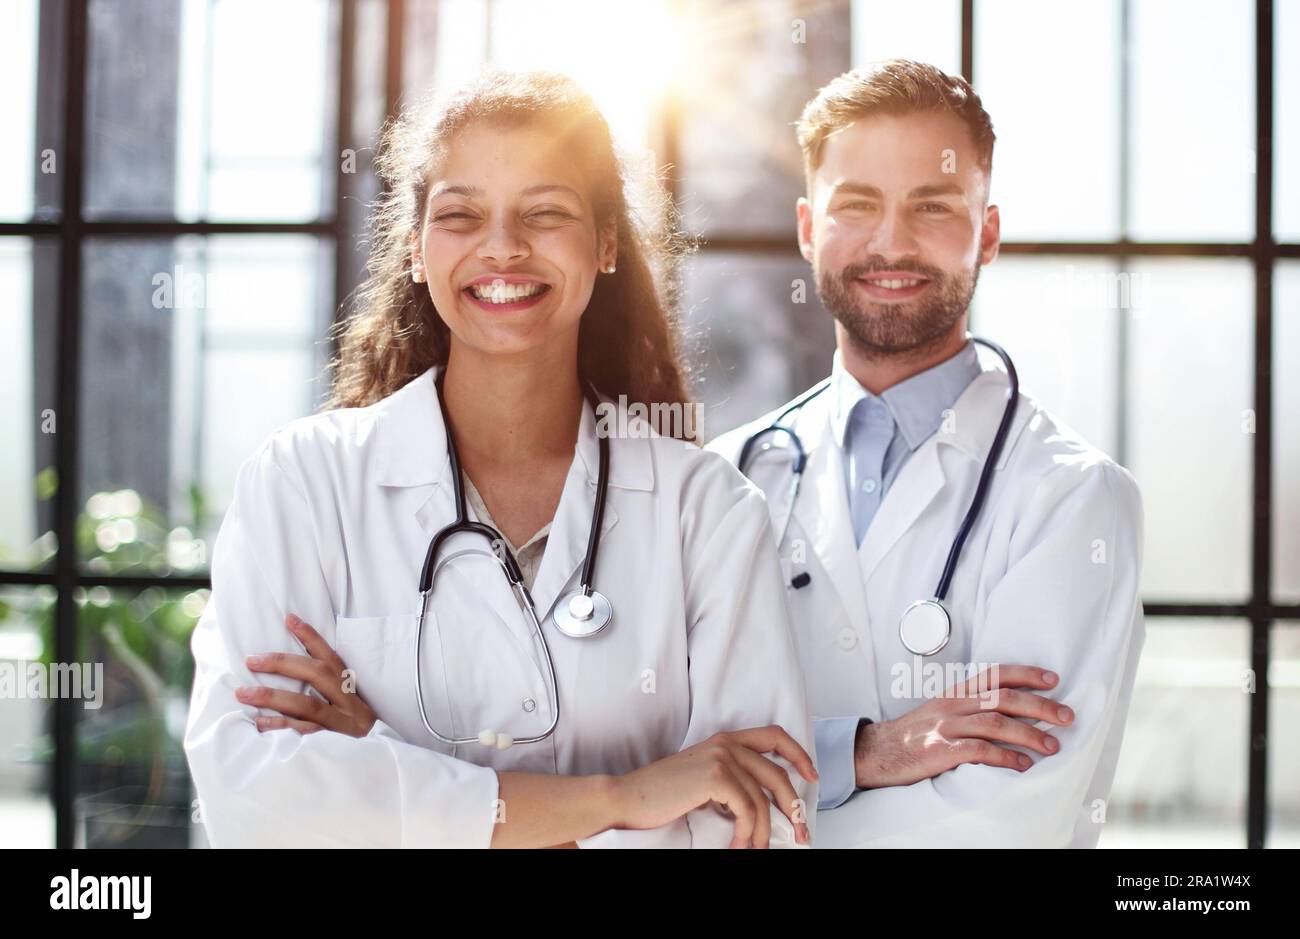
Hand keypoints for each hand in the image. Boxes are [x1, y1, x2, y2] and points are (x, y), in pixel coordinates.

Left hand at [236, 613, 376, 737]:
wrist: (379, 771)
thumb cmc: (354, 734)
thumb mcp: (348, 708)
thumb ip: (328, 692)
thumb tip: (292, 673)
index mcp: (350, 690)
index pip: (330, 657)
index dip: (311, 637)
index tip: (289, 619)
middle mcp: (348, 703)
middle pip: (318, 675)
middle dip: (282, 664)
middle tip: (251, 660)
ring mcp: (341, 724)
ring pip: (307, 704)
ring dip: (273, 697)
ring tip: (243, 693)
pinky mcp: (333, 745)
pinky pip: (304, 734)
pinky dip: (281, 728)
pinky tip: (260, 724)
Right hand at [610, 725, 817, 847]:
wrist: (627, 798)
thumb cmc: (661, 795)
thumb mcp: (703, 780)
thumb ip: (732, 780)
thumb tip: (764, 807)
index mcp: (725, 740)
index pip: (774, 736)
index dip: (798, 754)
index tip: (811, 776)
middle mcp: (726, 743)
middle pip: (778, 773)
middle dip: (793, 808)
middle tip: (800, 833)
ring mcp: (721, 756)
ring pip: (762, 799)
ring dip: (762, 832)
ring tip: (755, 849)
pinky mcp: (715, 775)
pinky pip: (747, 809)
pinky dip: (747, 833)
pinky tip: (737, 845)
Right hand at [855, 665, 1072, 788]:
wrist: (876, 752)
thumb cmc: (913, 735)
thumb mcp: (940, 712)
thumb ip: (969, 708)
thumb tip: (1008, 713)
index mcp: (955, 693)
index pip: (995, 675)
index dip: (1026, 674)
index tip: (1053, 679)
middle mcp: (953, 705)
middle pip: (1004, 698)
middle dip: (1040, 706)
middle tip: (1068, 716)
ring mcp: (946, 727)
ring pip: (996, 723)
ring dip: (1029, 734)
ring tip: (1052, 745)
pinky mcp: (941, 750)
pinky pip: (979, 751)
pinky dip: (1004, 757)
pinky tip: (1022, 765)